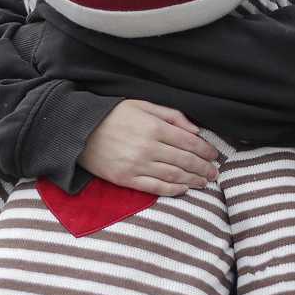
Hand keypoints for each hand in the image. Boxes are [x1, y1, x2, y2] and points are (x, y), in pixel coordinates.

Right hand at [77, 101, 219, 194]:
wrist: (79, 130)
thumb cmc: (111, 114)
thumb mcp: (141, 105)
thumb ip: (170, 115)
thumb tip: (195, 130)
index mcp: (154, 127)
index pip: (189, 142)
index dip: (205, 150)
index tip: (214, 155)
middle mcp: (148, 148)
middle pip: (185, 160)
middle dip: (203, 167)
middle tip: (215, 172)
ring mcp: (137, 165)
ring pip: (173, 176)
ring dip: (193, 180)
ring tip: (204, 182)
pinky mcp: (126, 179)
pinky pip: (155, 187)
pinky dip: (172, 190)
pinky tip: (183, 189)